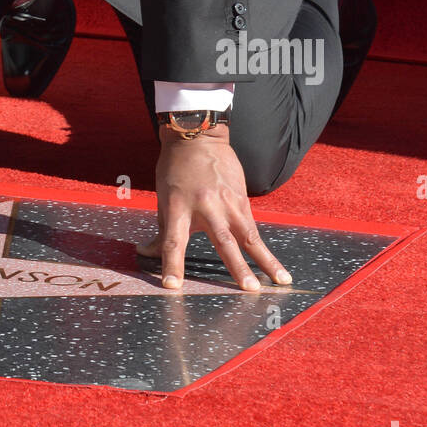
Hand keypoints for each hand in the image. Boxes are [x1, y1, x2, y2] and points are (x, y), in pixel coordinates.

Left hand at [141, 125, 292, 290]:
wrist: (197, 138)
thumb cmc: (175, 169)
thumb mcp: (164, 198)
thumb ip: (162, 231)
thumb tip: (145, 253)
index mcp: (179, 207)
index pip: (173, 241)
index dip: (171, 264)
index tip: (171, 286)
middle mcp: (206, 206)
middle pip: (222, 241)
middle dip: (236, 267)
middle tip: (249, 289)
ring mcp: (228, 203)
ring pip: (249, 236)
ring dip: (266, 261)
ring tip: (281, 281)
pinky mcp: (242, 199)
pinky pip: (253, 228)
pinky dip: (263, 248)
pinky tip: (276, 267)